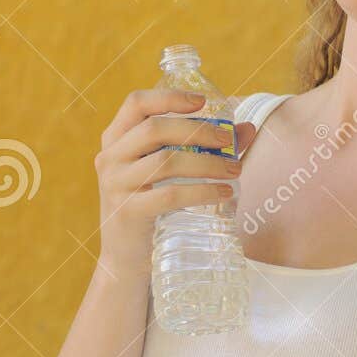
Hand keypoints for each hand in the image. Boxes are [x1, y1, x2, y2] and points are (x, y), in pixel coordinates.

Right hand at [95, 88, 258, 277]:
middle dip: (199, 130)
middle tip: (229, 141)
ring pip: (167, 161)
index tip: (202, 101)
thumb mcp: (167, 175)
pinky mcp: (129, 211)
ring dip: (208, 163)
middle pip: (155, 129)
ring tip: (235, 170)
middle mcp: (110, 158)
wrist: (127, 260)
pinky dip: (203, 191)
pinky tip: (224, 192)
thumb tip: (246, 129)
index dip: (169, 97)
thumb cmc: (152, 210)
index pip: (136, 104)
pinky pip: (171, 194)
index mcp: (115, 140)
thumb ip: (204, 148)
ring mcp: (116, 185)